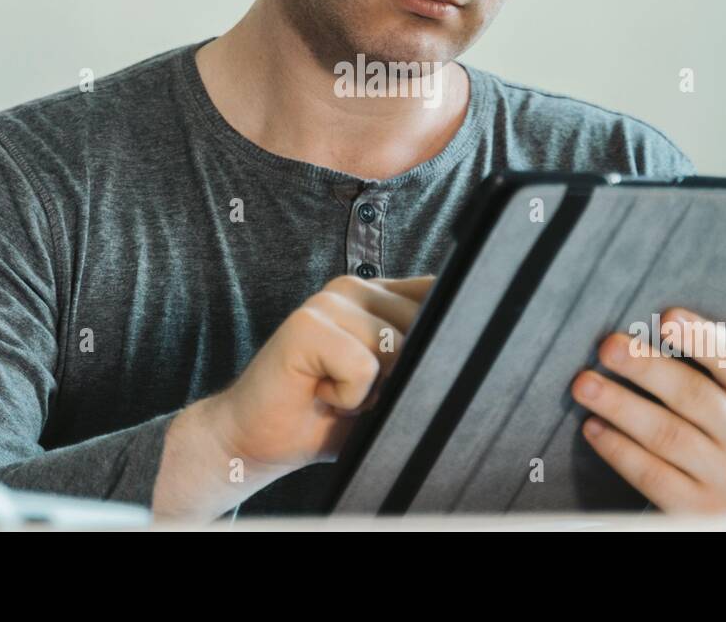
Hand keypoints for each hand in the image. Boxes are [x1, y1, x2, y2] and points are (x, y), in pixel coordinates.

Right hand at [206, 274, 433, 480]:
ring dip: (374, 389)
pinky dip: (349, 397)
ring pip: (396, 347)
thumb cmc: (326, 415)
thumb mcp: (390, 383)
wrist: (258, 438)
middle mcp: (355, 287)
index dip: (443, 337)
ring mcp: (328, 302)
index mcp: (379, 295)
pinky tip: (321, 394)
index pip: (437, 295)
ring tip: (340, 392)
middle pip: (425, 326)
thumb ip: (421, 353)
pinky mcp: (308, 324)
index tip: (411, 371)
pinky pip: (363, 367)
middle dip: (404, 372)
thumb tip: (467, 347)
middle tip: (360, 390)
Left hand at [570, 307, 725, 515]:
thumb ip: (698, 361)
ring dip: (620, 406)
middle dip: (646, 367)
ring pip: (667, 435)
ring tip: (585, 385)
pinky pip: (652, 475)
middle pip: (693, 395)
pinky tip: (593, 428)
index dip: (702, 337)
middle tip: (607, 346)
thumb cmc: (716, 425)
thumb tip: (638, 324)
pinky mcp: (702, 511)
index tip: (666, 317)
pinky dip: (618, 449)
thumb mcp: (725, 392)